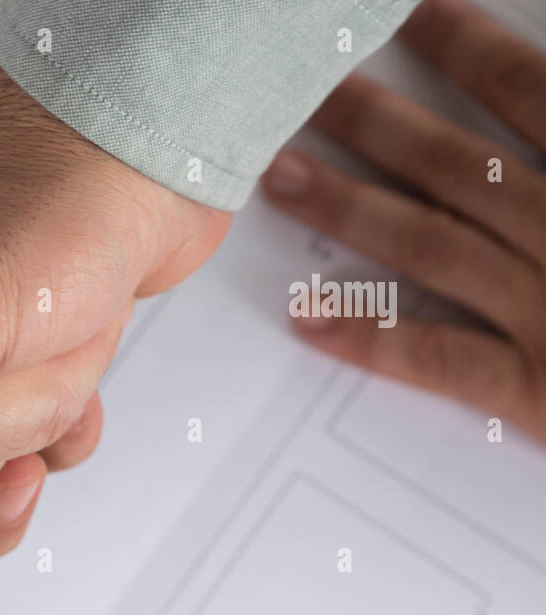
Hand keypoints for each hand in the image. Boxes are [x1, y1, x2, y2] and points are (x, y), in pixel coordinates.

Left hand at [262, 0, 545, 442]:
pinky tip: (307, 319)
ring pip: (434, 245)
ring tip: (279, 179)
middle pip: (458, 163)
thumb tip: (535, 108)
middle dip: (373, 123)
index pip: (532, 91)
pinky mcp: (540, 392)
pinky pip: (444, 360)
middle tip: (302, 93)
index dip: (465, 49)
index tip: (409, 17)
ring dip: (349, 209)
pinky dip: (374, 339)